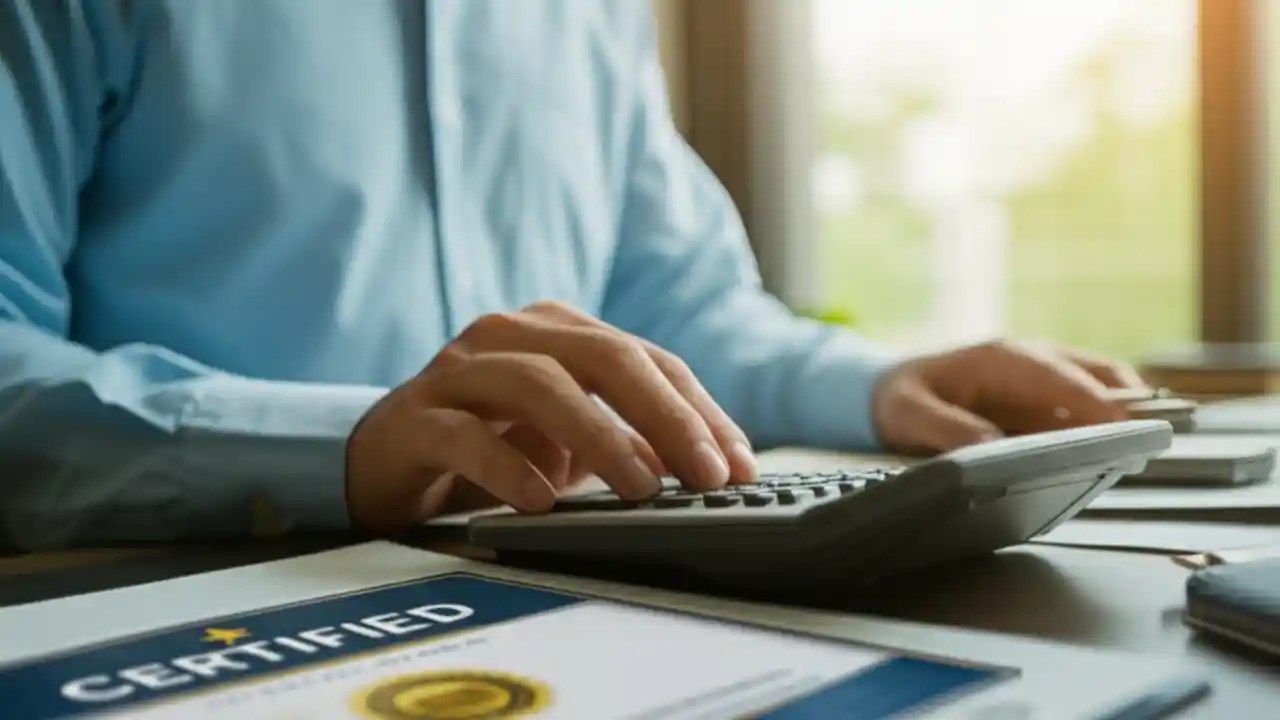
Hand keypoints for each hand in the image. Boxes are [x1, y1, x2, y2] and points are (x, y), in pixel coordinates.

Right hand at [345, 301, 756, 533]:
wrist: (386, 460)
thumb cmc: (492, 443)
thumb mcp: (572, 442)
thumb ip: (633, 442)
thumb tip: (711, 468)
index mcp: (559, 330)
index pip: (646, 360)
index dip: (699, 411)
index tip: (738, 465)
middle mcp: (510, 336)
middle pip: (603, 357)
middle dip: (666, 416)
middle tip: (707, 475)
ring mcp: (457, 372)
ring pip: (537, 384)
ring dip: (599, 436)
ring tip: (641, 488)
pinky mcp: (412, 418)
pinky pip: (464, 434)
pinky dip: (507, 466)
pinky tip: (540, 500)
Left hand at [872, 340, 1144, 454]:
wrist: (886, 393)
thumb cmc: (899, 399)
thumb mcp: (908, 414)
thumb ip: (945, 428)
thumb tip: (990, 448)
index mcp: (1000, 358)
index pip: (1056, 376)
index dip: (1089, 400)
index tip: (1119, 425)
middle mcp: (1032, 362)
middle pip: (1097, 375)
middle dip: (1126, 406)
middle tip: (1144, 445)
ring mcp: (1044, 381)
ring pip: (1103, 390)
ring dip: (1124, 418)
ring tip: (1134, 458)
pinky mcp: (1046, 403)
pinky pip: (1088, 412)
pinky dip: (1106, 432)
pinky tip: (1109, 462)